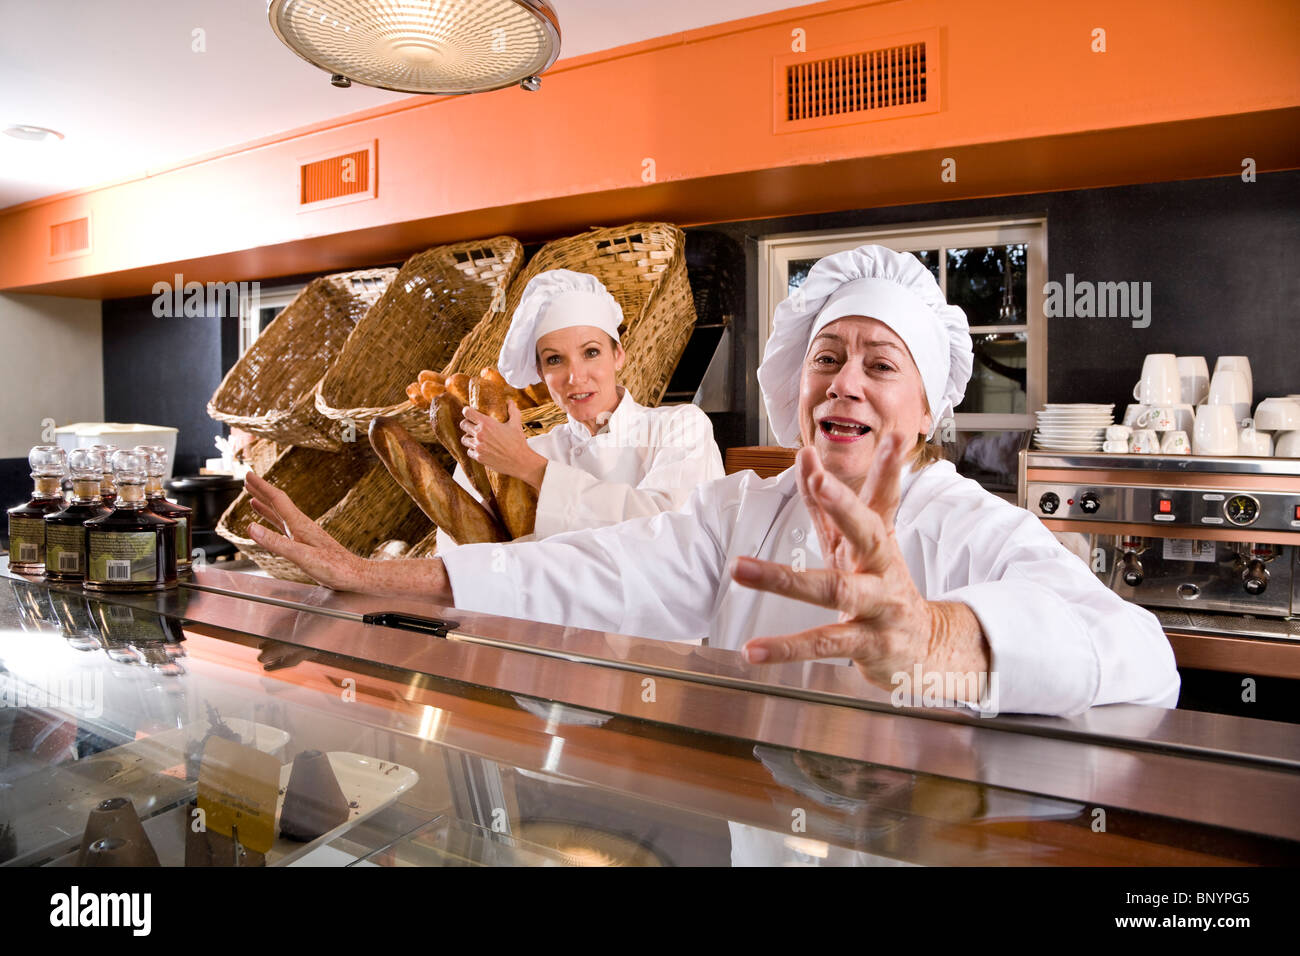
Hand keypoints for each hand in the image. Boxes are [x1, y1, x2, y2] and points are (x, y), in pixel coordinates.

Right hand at [243, 472, 366, 590]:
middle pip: (278, 503)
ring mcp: (304, 535)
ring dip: (266, 506)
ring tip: (254, 499)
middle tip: (248, 480)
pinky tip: (272, 526)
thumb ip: (275, 542)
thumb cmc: (334, 567)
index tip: (248, 475)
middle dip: (262, 491)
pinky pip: (285, 528)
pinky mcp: (307, 545)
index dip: (261, 486)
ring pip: (281, 515)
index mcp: (300, 525)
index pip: (277, 499)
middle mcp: (302, 526)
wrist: (355, 575)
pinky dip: (275, 523)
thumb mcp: (301, 556)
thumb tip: (251, 527)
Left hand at [461, 401, 547, 487]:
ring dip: (469, 437)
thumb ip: (512, 411)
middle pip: (463, 425)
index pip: (468, 413)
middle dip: (467, 424)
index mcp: (487, 424)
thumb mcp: (516, 424)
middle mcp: (480, 434)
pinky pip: (469, 451)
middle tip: (472, 425)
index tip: (469, 412)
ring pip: (464, 439)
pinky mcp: (478, 457)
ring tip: (476, 438)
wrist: (520, 462)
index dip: (467, 411)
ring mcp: (478, 447)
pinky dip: (473, 450)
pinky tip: (480, 448)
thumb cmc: (518, 443)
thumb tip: (510, 402)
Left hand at [730, 433, 987, 695]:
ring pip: (834, 590)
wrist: (924, 648)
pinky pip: (823, 643)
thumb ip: (827, 503)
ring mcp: (878, 607)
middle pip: (868, 532)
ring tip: (740, 568)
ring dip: (783, 579)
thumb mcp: (856, 544)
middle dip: (844, 505)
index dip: (889, 468)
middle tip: (821, 480)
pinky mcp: (868, 644)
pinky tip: (753, 649)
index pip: (884, 498)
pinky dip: (786, 647)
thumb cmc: (880, 587)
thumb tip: (804, 454)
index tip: (895, 438)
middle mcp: (882, 569)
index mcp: (877, 541)